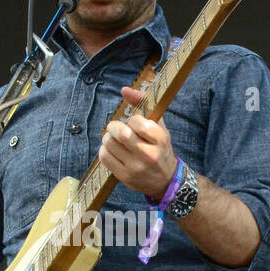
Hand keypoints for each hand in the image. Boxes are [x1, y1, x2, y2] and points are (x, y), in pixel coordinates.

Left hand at [98, 86, 177, 200]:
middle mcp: (149, 155)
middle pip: (121, 134)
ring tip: (113, 138)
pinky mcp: (124, 176)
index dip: (132, 120)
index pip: (139, 122)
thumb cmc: (160, 148)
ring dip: (107, 137)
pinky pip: (104, 157)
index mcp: (161, 140)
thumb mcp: (159, 126)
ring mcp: (136, 168)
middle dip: (114, 126)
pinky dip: (104, 149)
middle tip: (115, 127)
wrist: (165, 180)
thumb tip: (124, 90)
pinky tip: (111, 149)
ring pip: (110, 144)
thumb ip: (143, 104)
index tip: (134, 123)